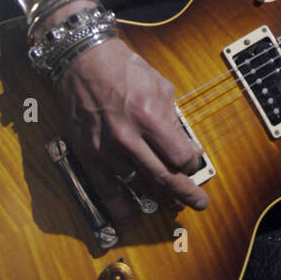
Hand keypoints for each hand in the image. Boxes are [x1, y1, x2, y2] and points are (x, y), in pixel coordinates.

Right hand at [53, 37, 207, 223]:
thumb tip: (187, 148)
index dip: (192, 164)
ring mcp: (107, 149)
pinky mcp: (89, 154)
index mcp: (149, 116)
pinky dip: (120, 208)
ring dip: (159, 197)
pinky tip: (131, 219)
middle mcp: (128, 137)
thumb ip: (173, 120)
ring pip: (139, 185)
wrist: (82, 61)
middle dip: (185, 194)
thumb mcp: (160, 87)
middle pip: (164, 178)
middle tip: (198, 203)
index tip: (193, 163)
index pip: (180, 157)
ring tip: (172, 203)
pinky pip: (106, 190)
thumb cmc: (124, 68)